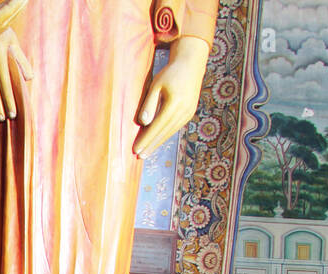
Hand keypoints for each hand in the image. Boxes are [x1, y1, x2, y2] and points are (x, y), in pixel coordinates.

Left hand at [133, 35, 209, 157]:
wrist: (191, 64)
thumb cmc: (170, 73)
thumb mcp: (156, 85)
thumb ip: (149, 104)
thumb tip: (143, 123)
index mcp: (174, 103)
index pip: (157, 126)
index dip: (146, 139)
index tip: (136, 149)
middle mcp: (184, 111)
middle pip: (164, 133)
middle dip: (150, 145)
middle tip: (138, 156)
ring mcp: (189, 113)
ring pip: (170, 132)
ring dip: (157, 143)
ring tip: (146, 152)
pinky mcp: (190, 113)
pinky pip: (175, 128)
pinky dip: (165, 135)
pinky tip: (156, 141)